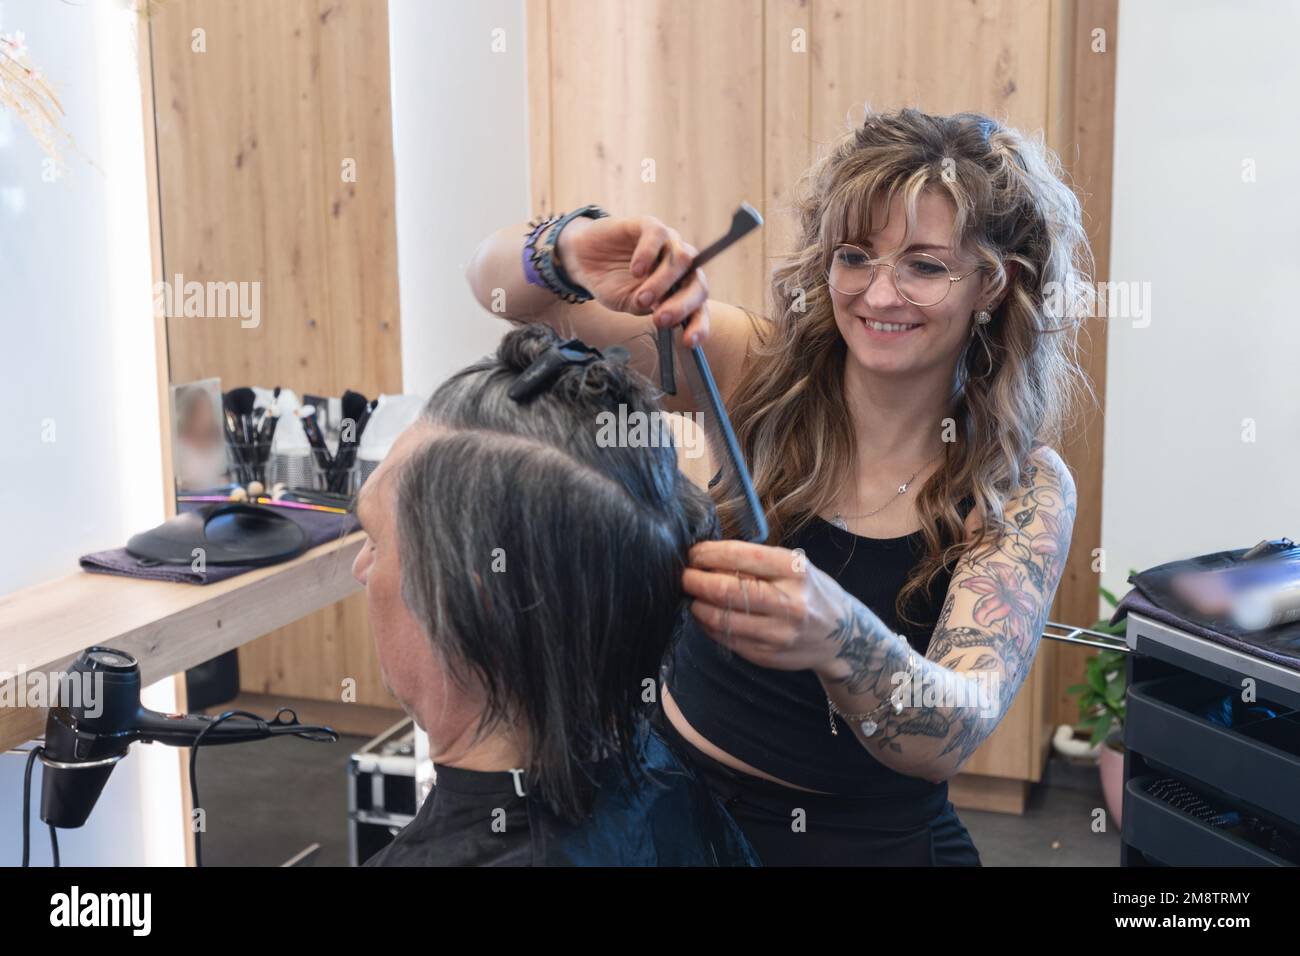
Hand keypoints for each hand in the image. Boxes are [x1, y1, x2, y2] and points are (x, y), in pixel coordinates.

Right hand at [556, 215, 711, 344]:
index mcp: (680, 289)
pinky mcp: (650, 225)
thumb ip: (647, 307)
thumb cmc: (611, 283)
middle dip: (682, 305)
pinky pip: (658, 235)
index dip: (698, 325)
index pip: (698, 308)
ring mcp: (668, 244)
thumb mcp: (628, 304)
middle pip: (698, 283)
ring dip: (662, 282)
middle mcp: (680, 267)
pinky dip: (648, 254)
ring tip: (641, 298)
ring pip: (682, 259)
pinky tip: (635, 270)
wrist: (584, 259)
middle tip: (660, 319)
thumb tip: (662, 312)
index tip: (688, 341)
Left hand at [681, 540, 888, 677]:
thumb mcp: (796, 567)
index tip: (693, 553)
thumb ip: (758, 562)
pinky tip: (705, 614)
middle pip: (726, 591)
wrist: (844, 637)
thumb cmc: (811, 592)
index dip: (708, 554)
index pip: (741, 557)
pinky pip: (726, 639)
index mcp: (796, 571)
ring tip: (691, 595)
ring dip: (697, 604)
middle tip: (682, 575)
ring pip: (721, 618)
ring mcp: (778, 633)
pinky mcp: (767, 656)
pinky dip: (708, 625)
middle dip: (695, 581)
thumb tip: (707, 555)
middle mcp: (789, 603)